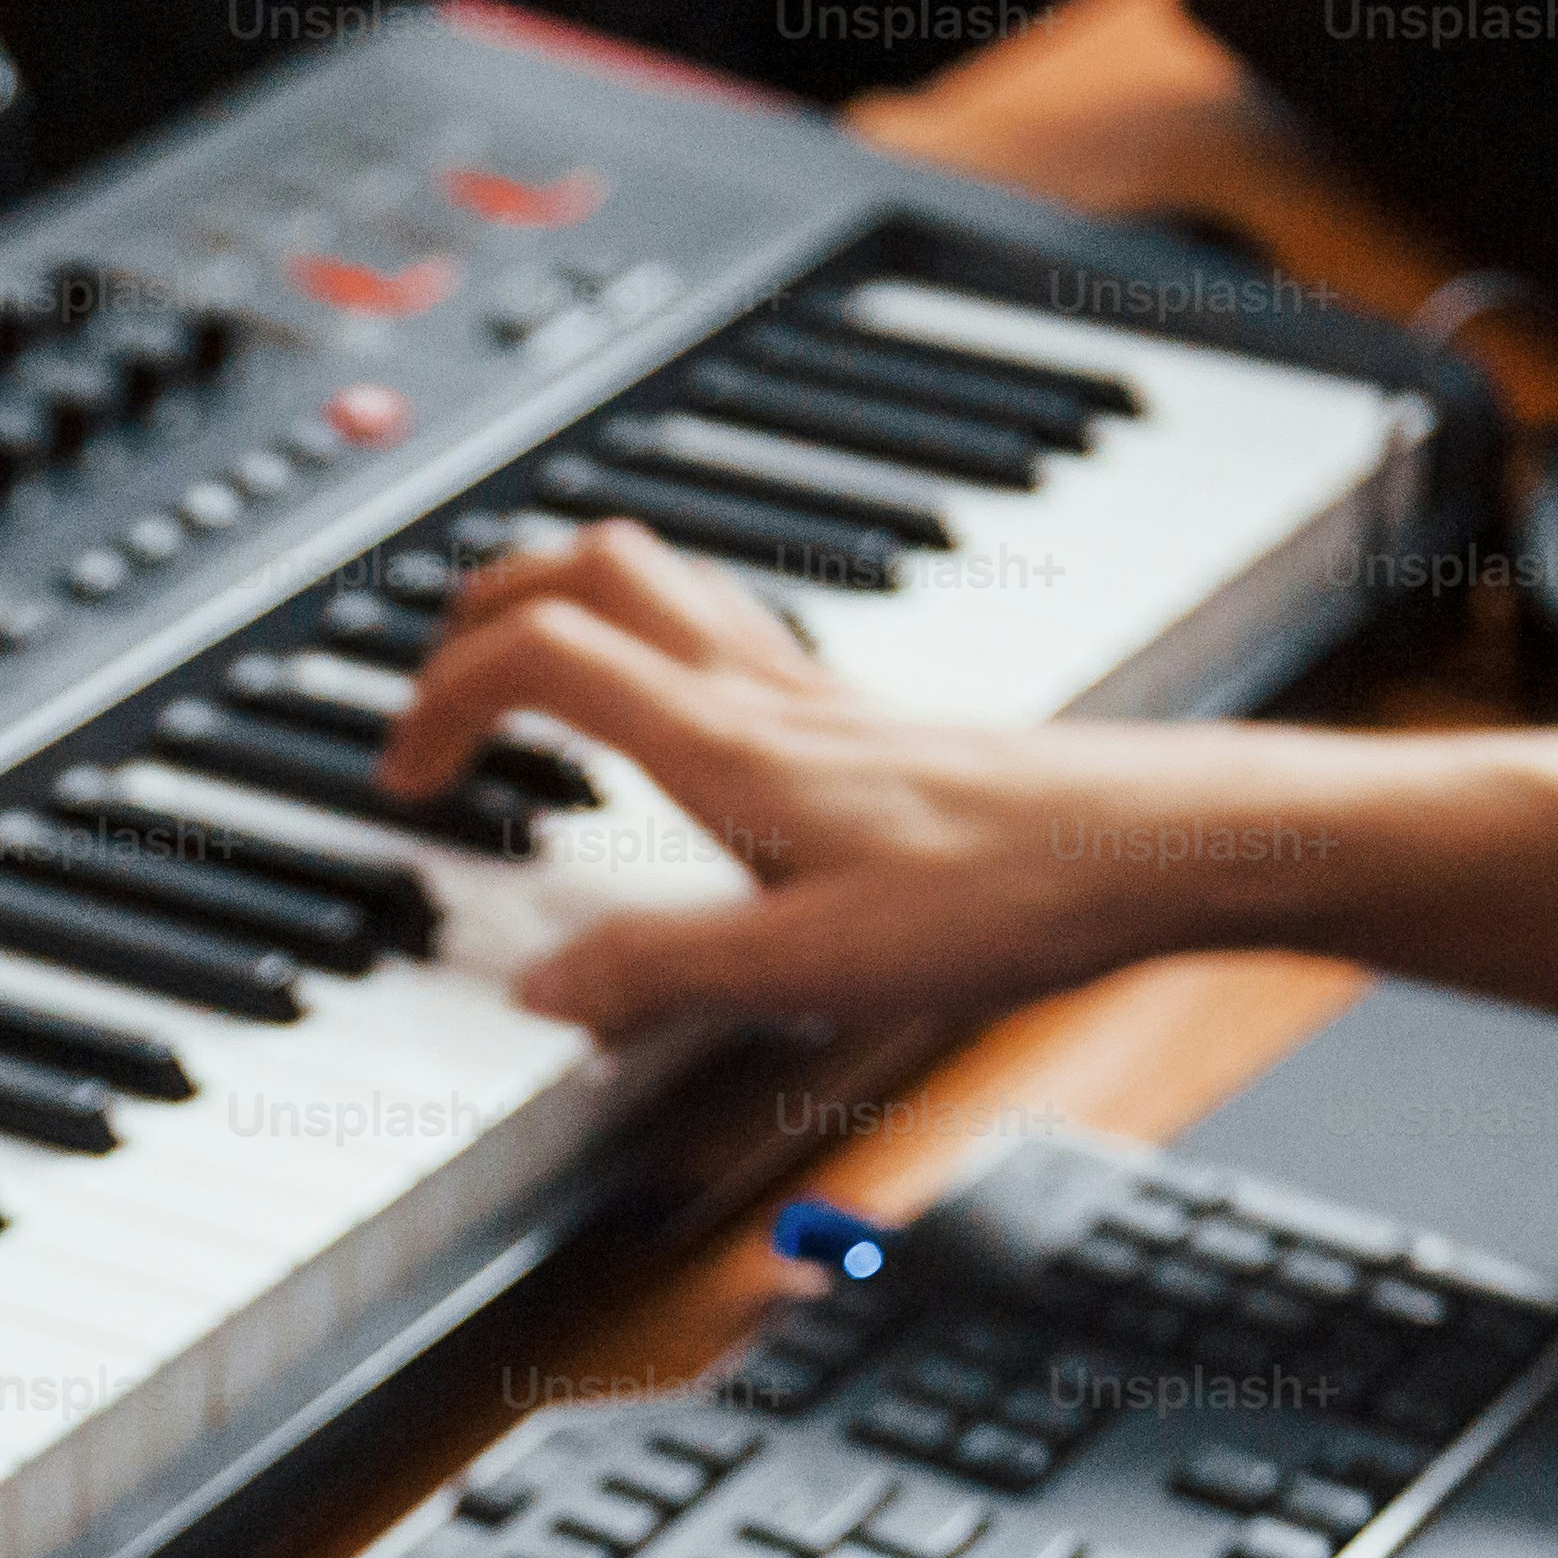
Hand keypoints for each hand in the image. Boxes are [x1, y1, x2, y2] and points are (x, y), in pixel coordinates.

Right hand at [372, 518, 1389, 1029]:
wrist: (1153, 849)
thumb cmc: (1007, 896)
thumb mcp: (812, 969)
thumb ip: (658, 974)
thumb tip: (534, 992)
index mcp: (725, 741)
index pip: (540, 653)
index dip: (444, 696)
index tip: (404, 776)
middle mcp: (762, 691)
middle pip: (587, 565)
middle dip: (483, 605)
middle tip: (436, 692)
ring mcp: (814, 693)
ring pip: (659, 576)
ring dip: (565, 601)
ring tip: (520, 678)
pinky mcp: (861, 717)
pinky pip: (726, 629)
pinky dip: (655, 641)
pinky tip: (670, 720)